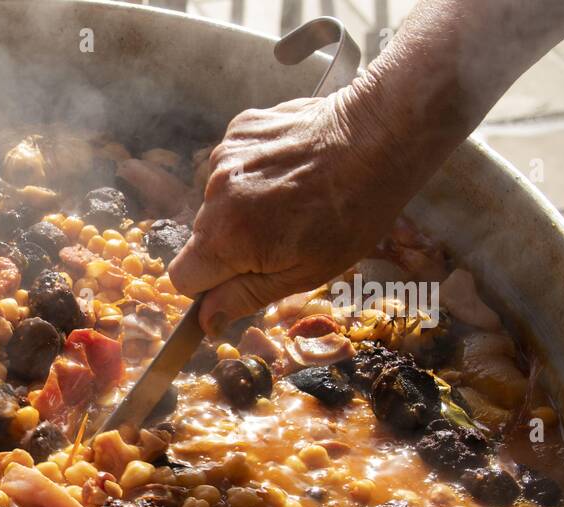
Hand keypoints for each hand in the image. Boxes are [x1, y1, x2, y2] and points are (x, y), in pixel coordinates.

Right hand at [168, 90, 411, 335]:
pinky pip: (232, 165)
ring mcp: (225, 156)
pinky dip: (254, 172)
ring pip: (217, 201)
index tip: (237, 281)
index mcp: (225, 238)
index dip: (208, 286)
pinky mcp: (240, 128)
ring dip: (243, 206)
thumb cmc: (351, 213)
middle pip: (202, 239)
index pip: (181, 278)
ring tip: (291, 198)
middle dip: (231, 245)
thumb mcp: (303, 274)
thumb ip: (244, 297)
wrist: (381, 134)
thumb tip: (205, 322)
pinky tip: (291, 168)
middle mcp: (214, 195)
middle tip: (281, 236)